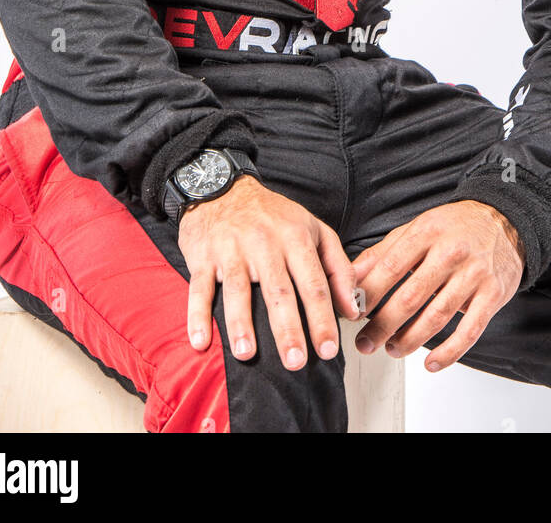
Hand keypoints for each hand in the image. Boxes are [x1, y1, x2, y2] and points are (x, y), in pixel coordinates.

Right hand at [177, 175, 359, 370]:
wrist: (223, 187)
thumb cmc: (272, 216)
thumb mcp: (313, 229)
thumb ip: (337, 267)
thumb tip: (352, 308)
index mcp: (295, 238)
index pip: (313, 283)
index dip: (322, 318)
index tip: (329, 350)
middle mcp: (264, 243)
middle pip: (278, 291)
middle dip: (287, 329)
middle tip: (295, 362)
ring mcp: (231, 250)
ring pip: (238, 290)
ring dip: (241, 324)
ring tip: (247, 355)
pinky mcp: (203, 257)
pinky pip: (200, 288)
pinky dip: (197, 315)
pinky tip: (200, 341)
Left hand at [350, 201, 524, 371]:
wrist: (504, 222)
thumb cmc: (455, 227)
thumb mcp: (417, 228)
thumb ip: (383, 252)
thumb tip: (352, 276)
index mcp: (427, 232)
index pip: (391, 266)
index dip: (370, 293)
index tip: (353, 312)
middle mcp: (451, 252)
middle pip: (411, 296)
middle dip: (383, 325)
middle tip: (365, 342)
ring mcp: (474, 274)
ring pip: (437, 317)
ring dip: (410, 340)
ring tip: (392, 349)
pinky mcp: (493, 295)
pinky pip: (469, 331)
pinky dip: (449, 352)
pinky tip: (431, 363)